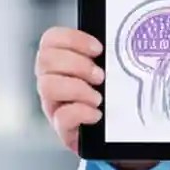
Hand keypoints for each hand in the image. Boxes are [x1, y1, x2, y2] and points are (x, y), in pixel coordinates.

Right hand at [34, 26, 158, 169]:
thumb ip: (108, 54)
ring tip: (98, 97)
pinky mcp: (63, 129)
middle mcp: (52, 82)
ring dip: (77, 88)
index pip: (50, 39)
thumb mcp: (110, 70)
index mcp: (61, 63)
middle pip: (45, 60)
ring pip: (47, 86)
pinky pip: (61, 117)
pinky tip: (96, 114)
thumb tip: (124, 38)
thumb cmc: (113, 96)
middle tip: (100, 75)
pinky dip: (81, 112)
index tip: (98, 49)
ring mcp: (54, 106)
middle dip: (77, 64)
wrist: (119, 132)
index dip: (72, 39)